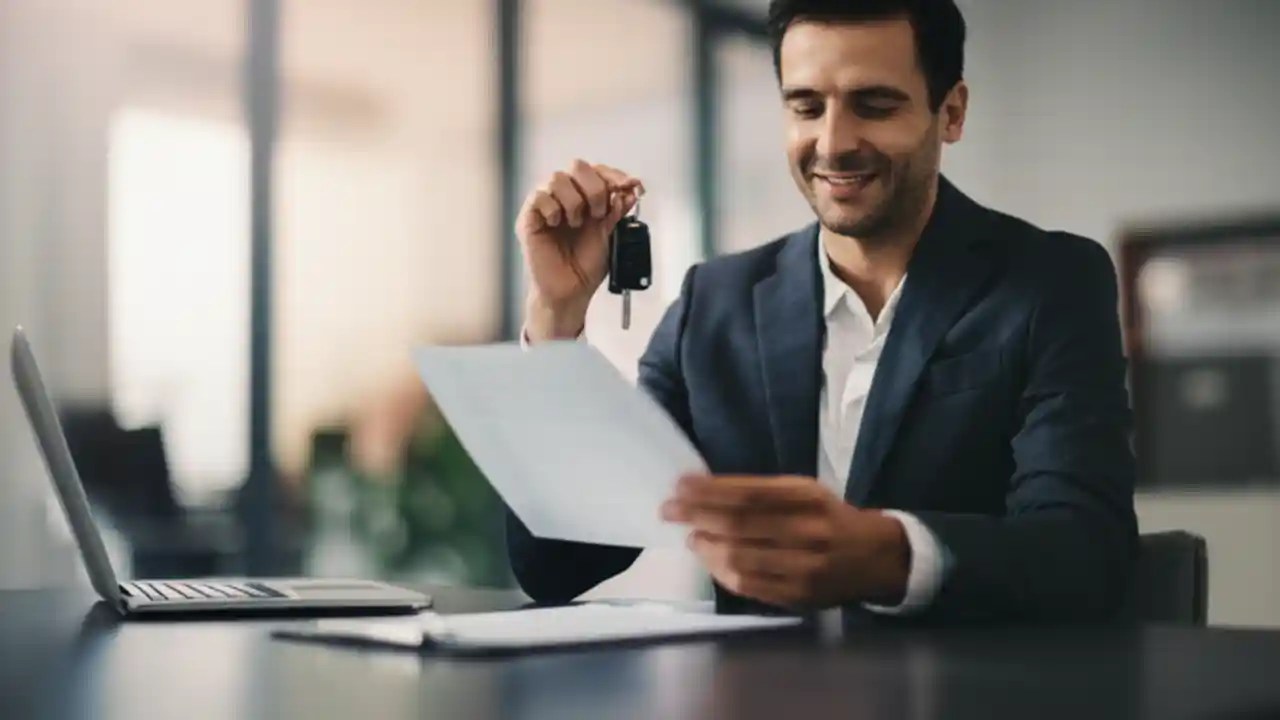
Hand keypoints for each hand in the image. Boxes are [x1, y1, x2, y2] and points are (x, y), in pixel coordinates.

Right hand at [516, 159, 643, 340]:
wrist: (571, 292)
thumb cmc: (585, 266)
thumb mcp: (610, 234)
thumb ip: (617, 211)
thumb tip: (630, 190)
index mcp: (585, 198)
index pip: (597, 171)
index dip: (614, 175)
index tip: (631, 186)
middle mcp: (565, 197)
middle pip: (578, 166)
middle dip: (595, 187)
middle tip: (599, 213)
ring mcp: (547, 205)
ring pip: (557, 178)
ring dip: (574, 201)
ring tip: (576, 223)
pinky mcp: (530, 218)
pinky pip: (539, 196)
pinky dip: (553, 208)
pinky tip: (557, 225)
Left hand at [661, 474, 909, 608]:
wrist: (875, 558)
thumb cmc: (829, 517)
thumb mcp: (804, 492)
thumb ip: (761, 492)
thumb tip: (705, 489)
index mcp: (807, 499)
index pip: (747, 493)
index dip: (708, 490)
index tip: (679, 485)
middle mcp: (807, 532)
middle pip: (739, 524)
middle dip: (696, 515)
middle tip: (669, 510)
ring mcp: (803, 568)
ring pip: (740, 558)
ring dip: (706, 547)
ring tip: (691, 536)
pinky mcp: (798, 596)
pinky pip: (749, 585)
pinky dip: (722, 572)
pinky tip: (710, 560)